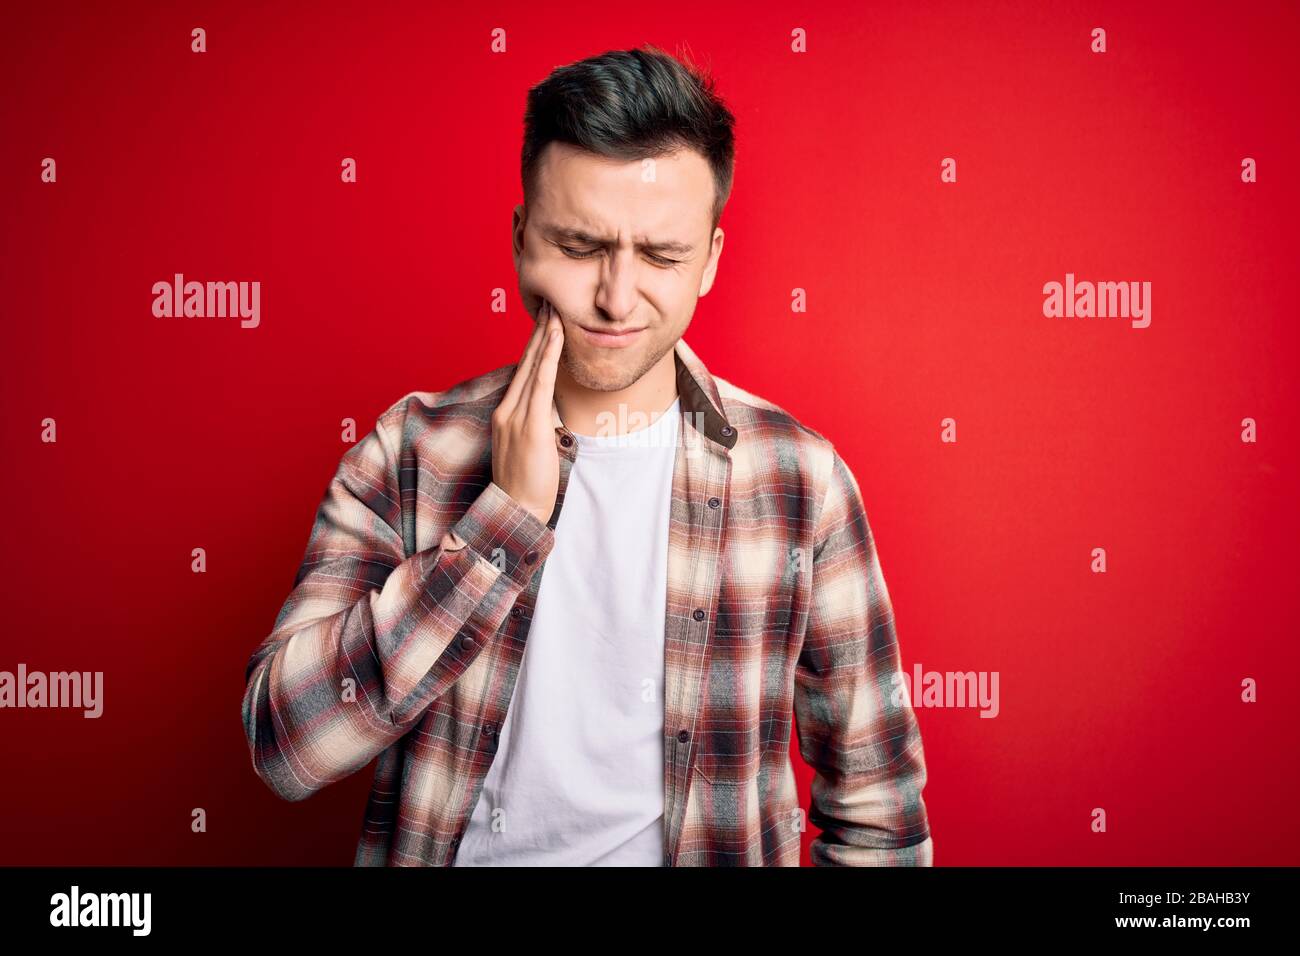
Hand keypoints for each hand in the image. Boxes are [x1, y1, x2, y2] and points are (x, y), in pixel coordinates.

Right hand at [490, 299, 564, 524]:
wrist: (516, 510)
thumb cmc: (527, 485)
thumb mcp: (530, 448)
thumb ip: (537, 426)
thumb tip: (552, 412)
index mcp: (505, 415)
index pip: (522, 373)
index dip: (532, 347)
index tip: (543, 324)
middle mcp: (506, 410)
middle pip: (524, 363)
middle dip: (537, 332)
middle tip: (548, 304)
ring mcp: (515, 417)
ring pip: (531, 367)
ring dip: (544, 336)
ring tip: (554, 311)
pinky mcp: (530, 425)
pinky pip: (541, 383)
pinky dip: (548, 357)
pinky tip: (557, 337)